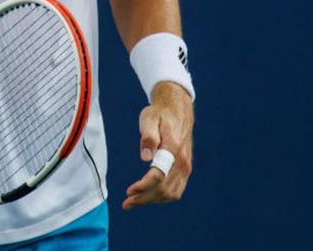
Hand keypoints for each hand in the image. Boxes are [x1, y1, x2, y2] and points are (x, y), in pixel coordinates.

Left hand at [123, 81, 193, 209]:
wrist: (178, 110)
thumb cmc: (160, 114)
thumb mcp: (149, 118)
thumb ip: (148, 137)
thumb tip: (145, 157)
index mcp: (173, 148)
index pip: (158, 175)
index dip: (143, 186)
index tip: (129, 191)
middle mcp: (182, 160)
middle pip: (164, 189)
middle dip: (144, 198)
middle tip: (126, 203)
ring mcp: (186, 166)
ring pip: (171, 193)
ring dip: (152, 200)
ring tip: (134, 201)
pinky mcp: (186, 169)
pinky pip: (176, 190)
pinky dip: (162, 197)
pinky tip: (148, 196)